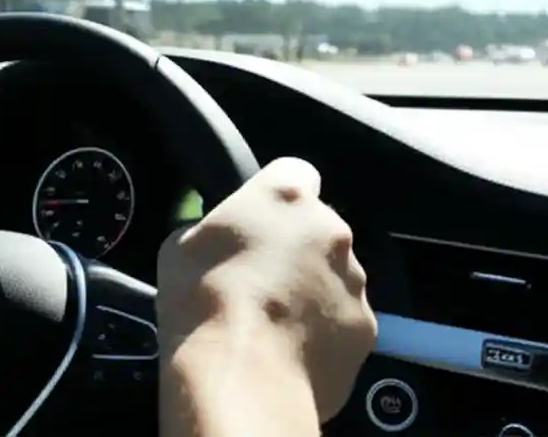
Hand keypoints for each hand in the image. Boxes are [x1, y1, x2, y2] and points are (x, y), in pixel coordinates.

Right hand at [157, 157, 376, 422]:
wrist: (241, 375)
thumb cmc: (202, 300)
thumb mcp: (181, 243)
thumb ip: (214, 228)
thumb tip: (221, 238)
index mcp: (286, 195)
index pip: (294, 172)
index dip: (274, 196)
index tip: (256, 219)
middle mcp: (332, 230)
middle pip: (318, 228)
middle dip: (295, 248)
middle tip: (258, 278)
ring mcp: (354, 281)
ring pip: (334, 276)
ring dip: (310, 290)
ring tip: (272, 323)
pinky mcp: (367, 329)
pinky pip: (343, 321)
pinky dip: (322, 332)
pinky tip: (288, 350)